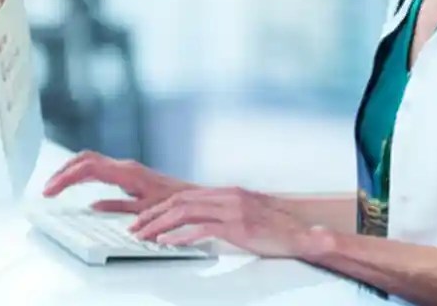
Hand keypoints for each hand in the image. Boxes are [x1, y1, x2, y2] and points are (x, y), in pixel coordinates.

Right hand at [42, 150, 194, 213]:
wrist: (189, 196)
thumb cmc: (172, 203)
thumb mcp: (145, 209)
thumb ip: (119, 207)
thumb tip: (93, 206)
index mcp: (125, 172)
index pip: (88, 167)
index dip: (66, 177)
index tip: (51, 190)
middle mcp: (123, 165)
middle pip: (84, 159)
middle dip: (63, 172)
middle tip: (47, 189)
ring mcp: (124, 167)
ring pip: (89, 161)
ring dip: (70, 171)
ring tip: (55, 186)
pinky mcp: (125, 171)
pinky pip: (97, 167)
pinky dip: (81, 173)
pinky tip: (75, 184)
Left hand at [128, 187, 317, 257]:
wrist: (301, 232)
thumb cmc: (275, 227)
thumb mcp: (245, 214)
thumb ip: (223, 213)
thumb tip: (201, 219)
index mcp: (227, 192)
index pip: (184, 195)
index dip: (161, 207)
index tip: (144, 218)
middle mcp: (227, 196)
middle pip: (179, 200)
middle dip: (153, 214)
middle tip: (135, 228)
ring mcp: (232, 210)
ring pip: (184, 212)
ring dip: (159, 224)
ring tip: (144, 236)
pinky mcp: (238, 227)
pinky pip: (201, 229)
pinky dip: (180, 236)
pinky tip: (167, 243)